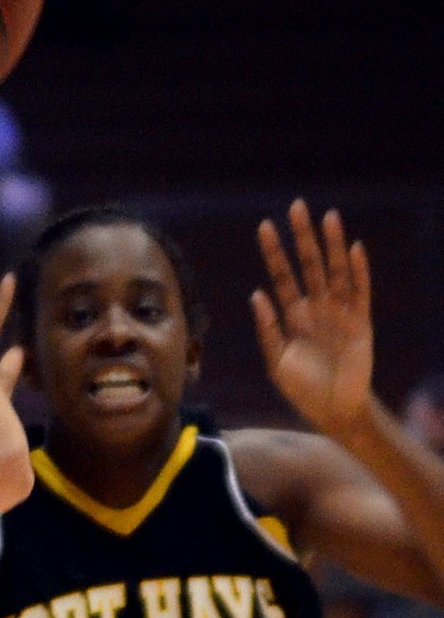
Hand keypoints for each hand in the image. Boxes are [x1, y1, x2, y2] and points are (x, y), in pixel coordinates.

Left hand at [251, 199, 372, 433]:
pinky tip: (354, 249)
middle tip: (296, 206)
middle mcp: (316, 308)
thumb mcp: (276, 361)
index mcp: (292, 315)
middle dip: (302, 237)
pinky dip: (358, 271)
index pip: (281, 276)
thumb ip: (267, 328)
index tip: (264, 225)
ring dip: (332, 244)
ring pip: (335, 271)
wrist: (334, 411)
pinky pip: (360, 291)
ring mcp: (339, 312)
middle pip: (309, 264)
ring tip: (328, 216)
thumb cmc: (302, 388)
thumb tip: (255, 293)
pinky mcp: (361, 322)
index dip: (274, 252)